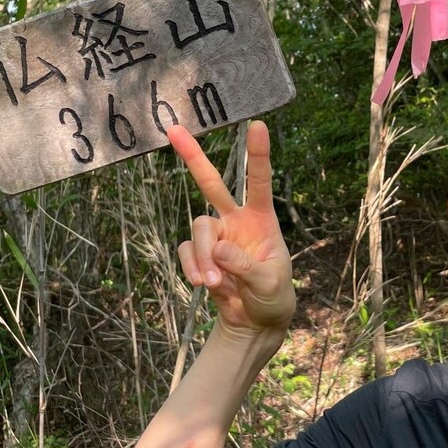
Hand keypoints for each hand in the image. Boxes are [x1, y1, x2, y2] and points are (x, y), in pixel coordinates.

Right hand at [170, 121, 294, 341]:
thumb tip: (218, 250)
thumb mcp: (268, 283)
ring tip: (211, 283)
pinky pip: (186, 251)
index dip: (258, 154)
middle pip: (212, 183)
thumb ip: (246, 266)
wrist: (254, 321)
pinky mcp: (199, 254)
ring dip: (202, 255)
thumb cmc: (272, 296)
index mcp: (262, 219)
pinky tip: (203, 284)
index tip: (258, 125)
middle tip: (174, 130)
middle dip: (194, 157)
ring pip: (198, 228)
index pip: (259, 181)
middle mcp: (236, 220)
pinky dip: (192, 266)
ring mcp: (215, 236)